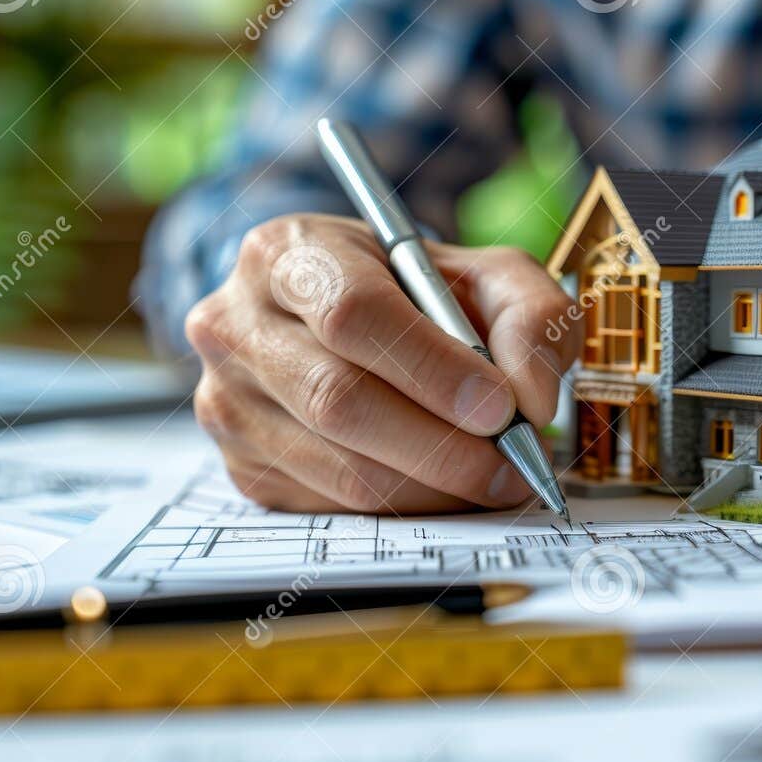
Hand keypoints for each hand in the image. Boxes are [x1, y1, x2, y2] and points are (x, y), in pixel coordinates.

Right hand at [184, 213, 578, 513]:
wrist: (352, 322)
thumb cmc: (420, 295)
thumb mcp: (487, 276)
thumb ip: (530, 317)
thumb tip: (532, 398)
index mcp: (288, 253)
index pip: (353, 314)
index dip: (432, 368)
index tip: (500, 407)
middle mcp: (237, 324)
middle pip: (339, 401)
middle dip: (445, 445)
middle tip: (514, 463)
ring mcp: (229, 402)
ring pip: (340, 469)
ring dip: (437, 488)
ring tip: (498, 479)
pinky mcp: (245, 468)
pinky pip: (334, 508)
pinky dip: (409, 509)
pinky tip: (450, 489)